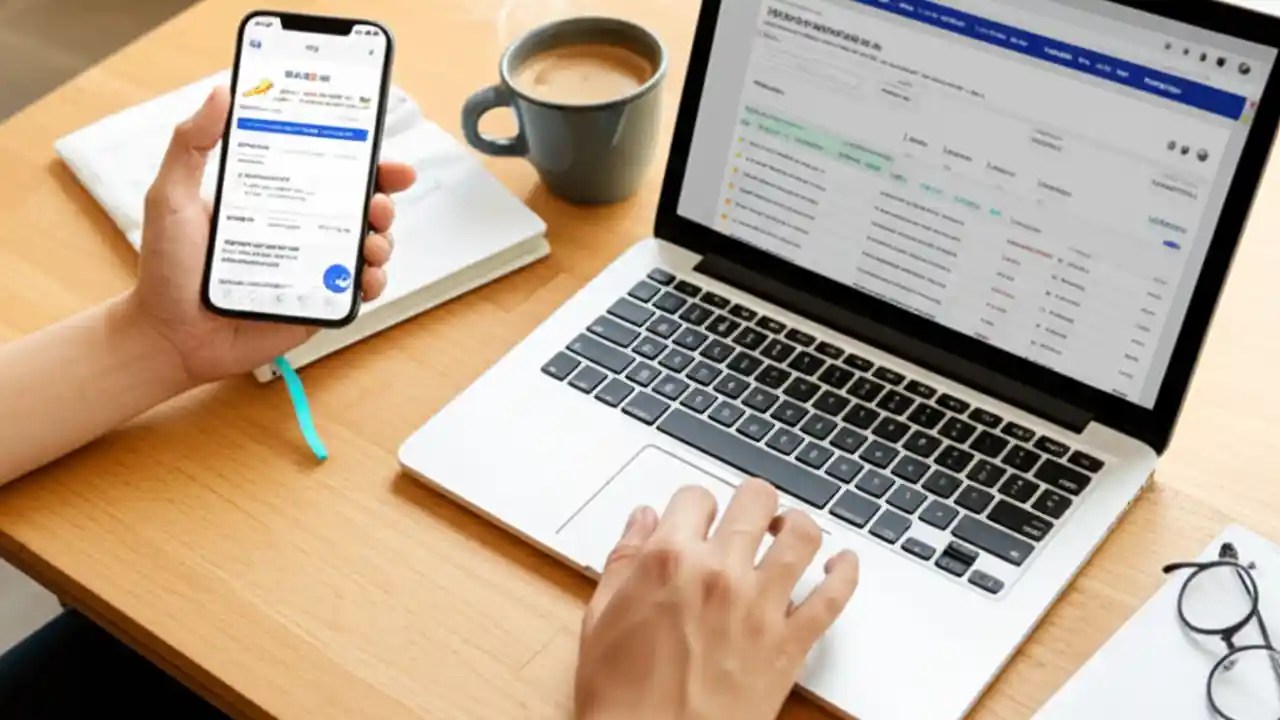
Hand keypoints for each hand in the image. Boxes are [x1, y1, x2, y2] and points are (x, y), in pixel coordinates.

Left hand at [128, 85, 416, 384]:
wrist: (170, 335)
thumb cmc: (168, 268)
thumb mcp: (171, 196)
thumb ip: (190, 144)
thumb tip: (221, 93)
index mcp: (275, 197)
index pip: (327, 170)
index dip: (364, 161)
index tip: (383, 155)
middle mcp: (300, 228)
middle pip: (359, 206)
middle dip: (383, 199)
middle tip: (379, 202)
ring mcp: (312, 266)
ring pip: (368, 245)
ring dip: (382, 239)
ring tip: (371, 243)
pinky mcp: (318, 301)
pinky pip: (358, 289)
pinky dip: (373, 281)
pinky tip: (366, 276)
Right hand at [575, 479, 859, 719]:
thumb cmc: (622, 698)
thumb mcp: (601, 618)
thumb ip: (624, 559)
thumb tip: (642, 519)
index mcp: (668, 561)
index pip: (695, 497)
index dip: (695, 505)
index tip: (697, 518)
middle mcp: (719, 573)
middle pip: (755, 500)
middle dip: (751, 500)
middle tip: (749, 514)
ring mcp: (760, 607)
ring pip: (802, 536)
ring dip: (797, 525)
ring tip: (789, 530)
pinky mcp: (790, 645)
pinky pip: (833, 597)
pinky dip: (845, 573)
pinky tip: (842, 564)